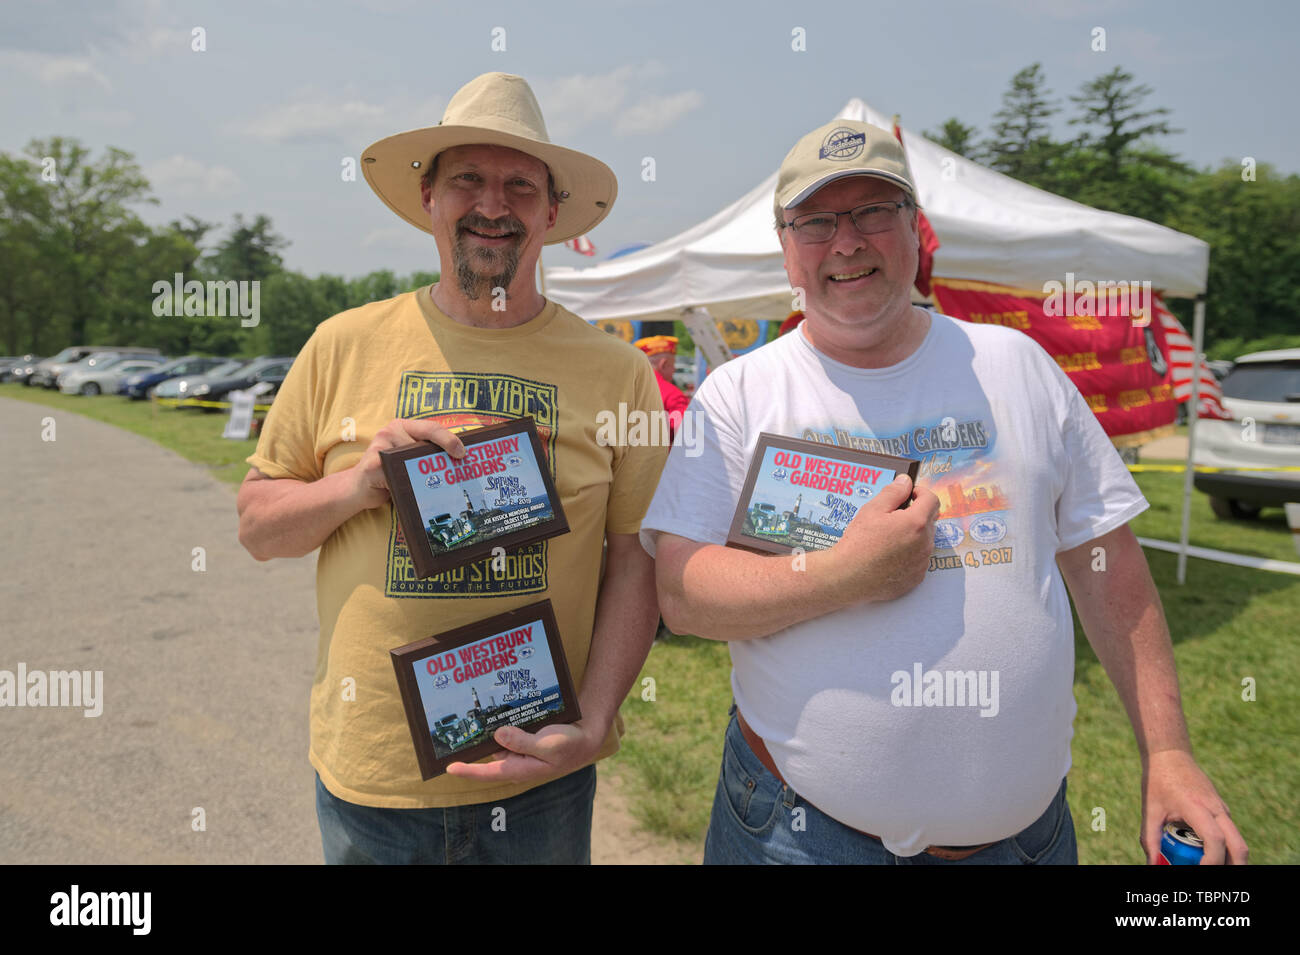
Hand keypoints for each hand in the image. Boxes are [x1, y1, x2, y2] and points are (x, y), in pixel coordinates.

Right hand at [350, 417, 465, 509]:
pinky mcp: (372, 465)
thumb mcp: (406, 458)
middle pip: (424, 443)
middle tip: (458, 468)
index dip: (449, 439)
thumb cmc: (388, 473)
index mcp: (402, 426)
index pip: (431, 428)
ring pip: (412, 461)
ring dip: (422, 475)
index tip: (462, 452)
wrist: (358, 488)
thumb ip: (422, 453)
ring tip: (427, 484)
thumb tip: (457, 459)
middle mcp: (390, 431)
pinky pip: (397, 476)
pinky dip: (405, 486)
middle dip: (441, 458)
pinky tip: (405, 491)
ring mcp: (379, 447)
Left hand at [444, 719, 606, 783]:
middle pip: (487, 756)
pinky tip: (498, 711)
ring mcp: (519, 752)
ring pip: (496, 742)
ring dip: (488, 732)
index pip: (488, 773)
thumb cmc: (569, 744)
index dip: (468, 771)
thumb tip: (498, 735)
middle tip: (455, 733)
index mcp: (520, 768)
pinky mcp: (523, 742)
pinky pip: (507, 735)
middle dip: (473, 746)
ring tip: (477, 712)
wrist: (585, 736)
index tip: (449, 767)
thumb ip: (523, 742)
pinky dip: (502, 725)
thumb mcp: (548, 744)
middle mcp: (515, 762)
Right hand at [831, 474, 938, 602]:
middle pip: (929, 520)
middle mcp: (925, 543)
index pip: (932, 500)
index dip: (920, 493)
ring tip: (888, 539)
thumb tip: (906, 482)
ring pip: (924, 541)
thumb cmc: (858, 543)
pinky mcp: (916, 578)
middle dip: (916, 514)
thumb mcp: (872, 510)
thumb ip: (893, 492)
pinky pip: (918, 560)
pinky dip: (909, 555)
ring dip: (913, 535)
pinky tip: (889, 556)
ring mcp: (922, 563)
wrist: (848, 577)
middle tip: (892, 518)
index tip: (909, 495)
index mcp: (917, 523)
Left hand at [1141, 749, 1247, 863]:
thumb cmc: (1158, 781)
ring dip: (1229, 858)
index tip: (1199, 870)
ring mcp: (1223, 809)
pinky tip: (1206, 855)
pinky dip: (1224, 848)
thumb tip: (1152, 864)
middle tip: (1218, 878)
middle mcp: (1217, 809)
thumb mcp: (1150, 810)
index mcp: (1198, 807)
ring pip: (1237, 841)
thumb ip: (1150, 839)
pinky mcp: (1222, 811)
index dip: (1211, 861)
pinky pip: (1230, 834)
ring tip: (1206, 864)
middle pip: (1239, 846)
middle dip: (1235, 867)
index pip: (1215, 839)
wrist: (1171, 754)